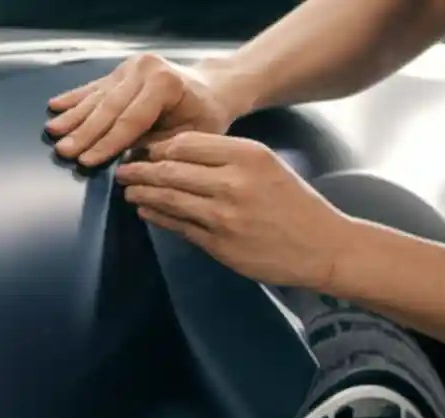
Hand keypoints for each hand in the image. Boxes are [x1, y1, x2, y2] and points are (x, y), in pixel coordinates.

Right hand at [46, 54, 249, 166]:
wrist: (212, 89)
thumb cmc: (205, 117)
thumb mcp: (192, 136)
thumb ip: (159, 147)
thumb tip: (127, 161)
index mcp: (165, 84)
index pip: (130, 120)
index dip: (107, 143)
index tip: (86, 161)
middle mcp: (144, 70)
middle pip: (108, 108)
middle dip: (84, 133)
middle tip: (63, 151)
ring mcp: (130, 67)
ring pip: (97, 97)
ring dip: (73, 117)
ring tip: (52, 131)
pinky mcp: (120, 71)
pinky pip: (94, 87)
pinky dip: (74, 98)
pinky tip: (55, 106)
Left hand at [116, 132, 353, 291]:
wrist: (323, 246)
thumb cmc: (293, 204)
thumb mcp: (265, 165)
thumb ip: (224, 158)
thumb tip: (172, 153)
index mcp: (246, 155)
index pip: (184, 143)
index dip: (156, 147)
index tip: (141, 149)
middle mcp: (233, 182)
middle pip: (169, 170)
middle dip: (139, 170)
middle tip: (121, 170)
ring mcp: (224, 216)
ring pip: (168, 199)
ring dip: (142, 194)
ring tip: (128, 191)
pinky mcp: (219, 244)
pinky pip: (178, 227)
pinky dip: (157, 217)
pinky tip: (146, 211)